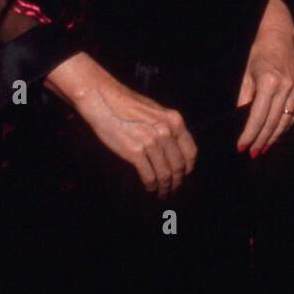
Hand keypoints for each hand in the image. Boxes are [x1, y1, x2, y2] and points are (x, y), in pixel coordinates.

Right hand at [45, 53, 196, 197]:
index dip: (188, 168)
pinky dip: (151, 185)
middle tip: (174, 190)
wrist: (103, 100)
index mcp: (174, 121)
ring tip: (163, 193)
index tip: (185, 176)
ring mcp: (151, 141)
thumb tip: (174, 149)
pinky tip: (150, 188)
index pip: (190, 151)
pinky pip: (149, 175)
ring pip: (165, 173)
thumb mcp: (155, 111)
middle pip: (178, 165)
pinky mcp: (135, 151)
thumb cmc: (126, 104)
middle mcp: (166, 131)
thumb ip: (167, 128)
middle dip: (178, 181)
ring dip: (165, 187)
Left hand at [236, 0, 293, 156]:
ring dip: (274, 136)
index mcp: (269, 81)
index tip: (243, 147)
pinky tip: (277, 133)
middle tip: (253, 152)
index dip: (250, 134)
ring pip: (286, 119)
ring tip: (264, 147)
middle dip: (261, 139)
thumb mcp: (246, 75)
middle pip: (273, 121)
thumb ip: (244, 99)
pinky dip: (287, 124)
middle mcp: (286, 85)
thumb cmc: (258, 54)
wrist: (279, 35)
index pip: (258, 116)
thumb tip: (241, 122)